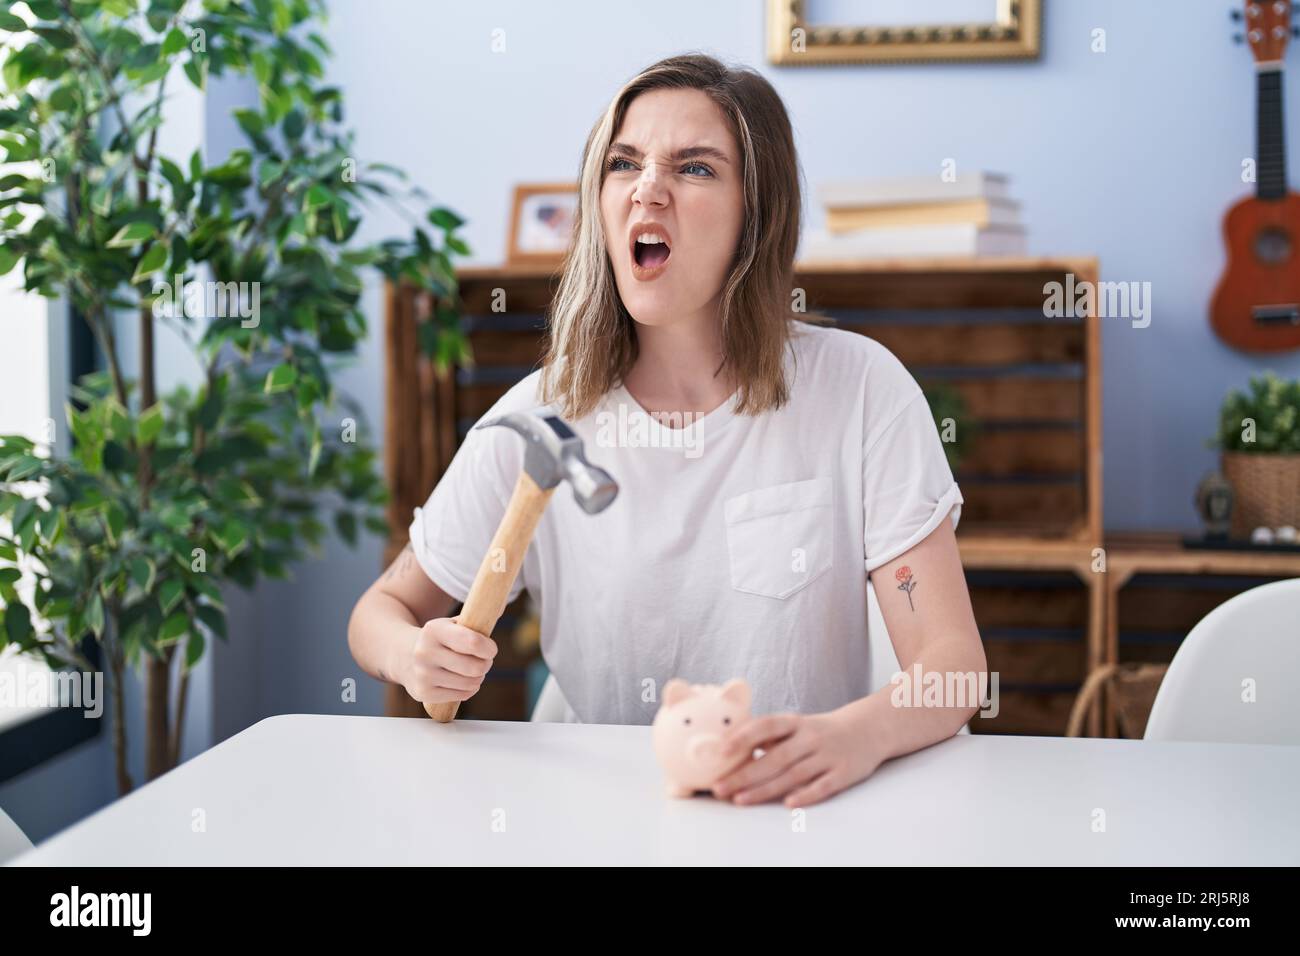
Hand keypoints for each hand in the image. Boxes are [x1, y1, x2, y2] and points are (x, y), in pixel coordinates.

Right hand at [394, 618, 496, 704]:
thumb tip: (501, 606)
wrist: (403, 655)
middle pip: (475, 667)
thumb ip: (476, 618)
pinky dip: (468, 689)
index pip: (473, 643)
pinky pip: (462, 695)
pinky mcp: (423, 693)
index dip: (489, 648)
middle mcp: (425, 652)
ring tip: (471, 670)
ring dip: (478, 677)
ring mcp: (423, 674)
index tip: (490, 649)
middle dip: (486, 664)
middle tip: (483, 660)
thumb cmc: (439, 639)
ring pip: (471, 683)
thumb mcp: (452, 623)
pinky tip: (460, 680)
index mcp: (434, 630)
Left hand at [711, 711, 885, 808]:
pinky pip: (822, 786)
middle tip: (719, 787)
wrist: (867, 729)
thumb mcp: (796, 725)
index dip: (744, 737)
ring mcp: (828, 756)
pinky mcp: (843, 774)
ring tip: (740, 800)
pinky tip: (787, 804)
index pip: (767, 726)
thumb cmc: (820, 731)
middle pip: (775, 758)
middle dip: (744, 774)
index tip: (721, 750)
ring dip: (765, 789)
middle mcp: (810, 738)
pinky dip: (805, 795)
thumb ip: (768, 736)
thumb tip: (730, 748)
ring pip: (793, 775)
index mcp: (796, 723)